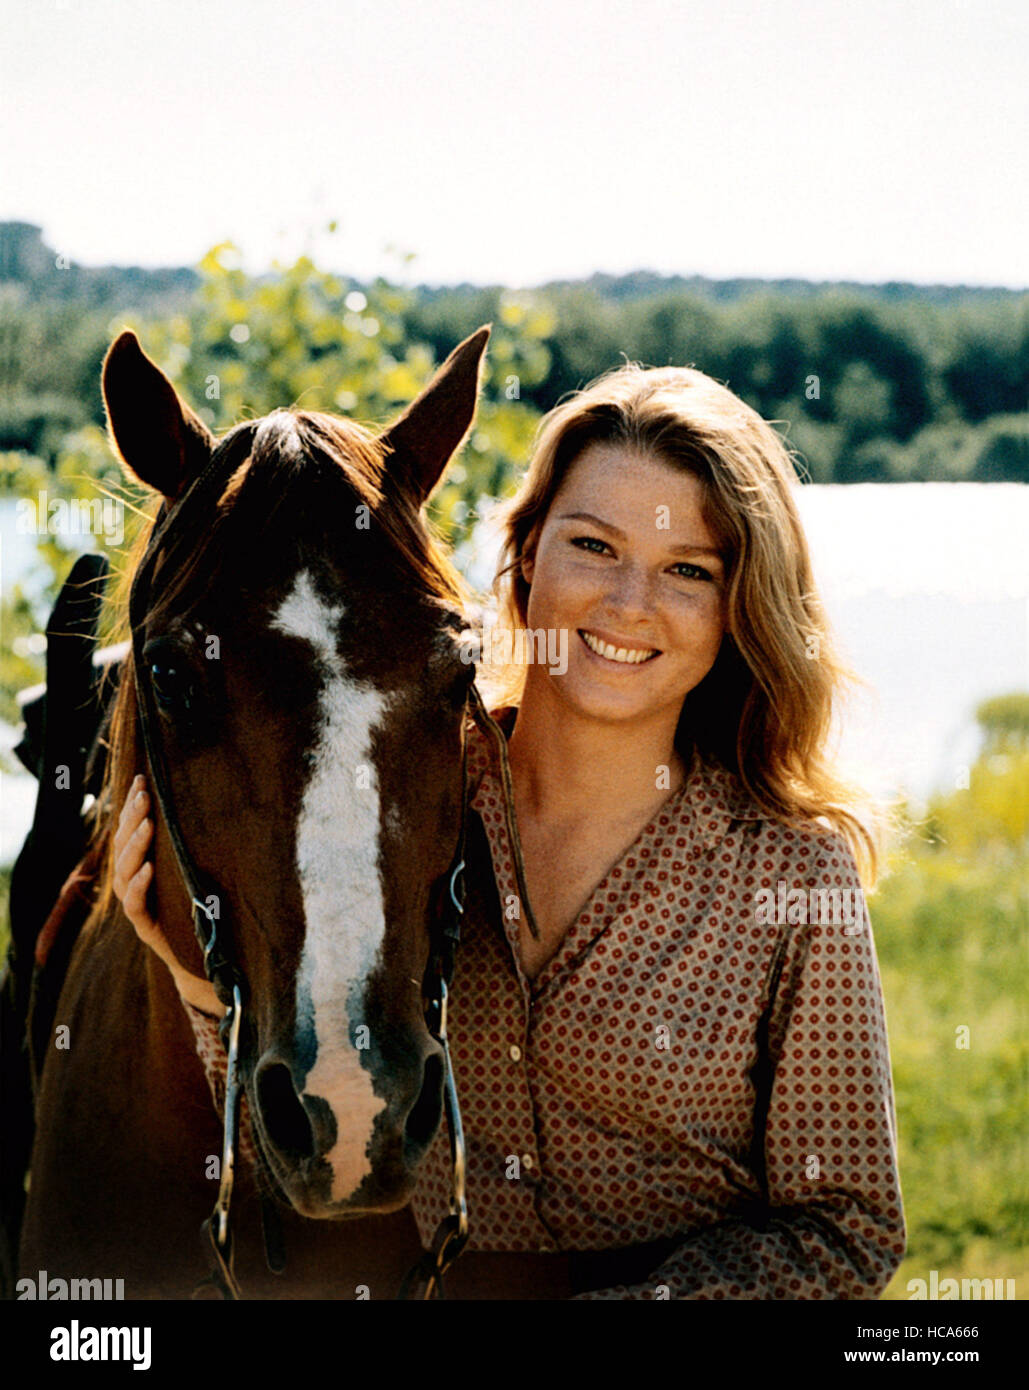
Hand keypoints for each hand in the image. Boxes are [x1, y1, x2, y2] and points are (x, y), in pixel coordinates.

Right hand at [113, 774, 221, 1017]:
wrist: (206, 960)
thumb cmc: (206, 909)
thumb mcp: (203, 871)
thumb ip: (200, 846)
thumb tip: (227, 803)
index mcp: (143, 867)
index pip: (130, 831)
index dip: (132, 806)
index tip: (142, 778)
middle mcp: (134, 884)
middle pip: (122, 847)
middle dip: (131, 818)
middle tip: (143, 794)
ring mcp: (137, 907)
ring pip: (123, 872)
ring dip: (134, 845)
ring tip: (147, 824)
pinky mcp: (146, 928)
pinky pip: (135, 905)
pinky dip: (140, 885)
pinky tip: (149, 867)